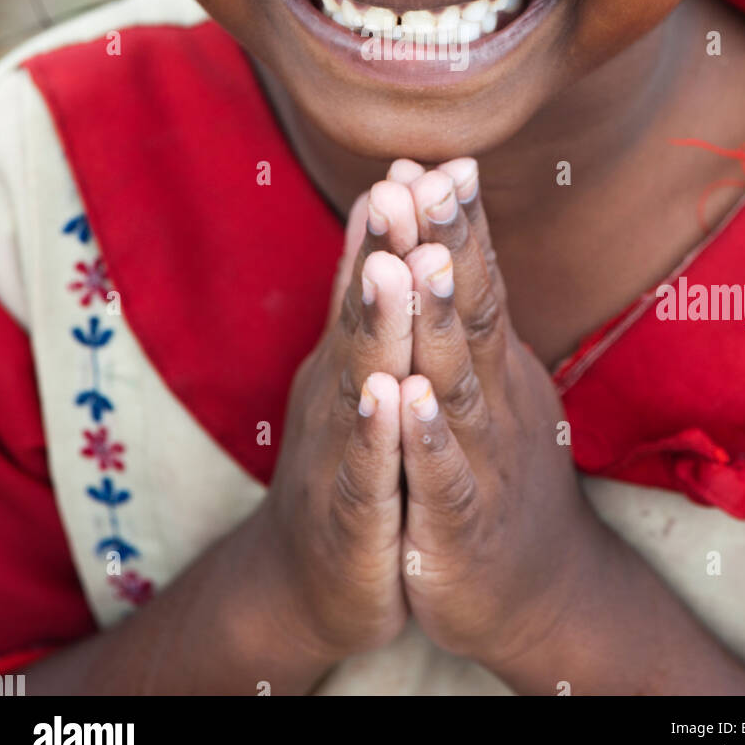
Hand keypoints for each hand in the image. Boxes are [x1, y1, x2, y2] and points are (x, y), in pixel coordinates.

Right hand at [258, 178, 418, 663]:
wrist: (308, 583)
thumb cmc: (345, 461)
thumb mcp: (354, 368)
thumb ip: (362, 288)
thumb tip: (378, 202)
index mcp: (357, 355)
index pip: (382, 278)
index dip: (406, 223)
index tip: (435, 161)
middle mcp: (344, 389)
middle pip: (368, 313)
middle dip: (389, 250)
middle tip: (406, 187)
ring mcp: (342, 450)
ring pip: (363, 379)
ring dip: (379, 324)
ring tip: (395, 268)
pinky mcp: (350, 516)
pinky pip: (364, 471)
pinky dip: (374, 432)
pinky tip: (385, 395)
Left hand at [389, 158, 594, 670]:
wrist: (537, 595)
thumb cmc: (496, 472)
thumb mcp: (482, 384)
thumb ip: (462, 313)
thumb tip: (445, 233)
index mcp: (491, 366)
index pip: (478, 280)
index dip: (460, 223)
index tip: (441, 159)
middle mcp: (494, 400)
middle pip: (472, 313)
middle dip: (452, 246)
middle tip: (434, 181)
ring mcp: (482, 459)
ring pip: (457, 383)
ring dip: (439, 323)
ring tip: (424, 264)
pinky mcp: (459, 524)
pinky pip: (442, 474)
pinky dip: (425, 436)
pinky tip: (406, 397)